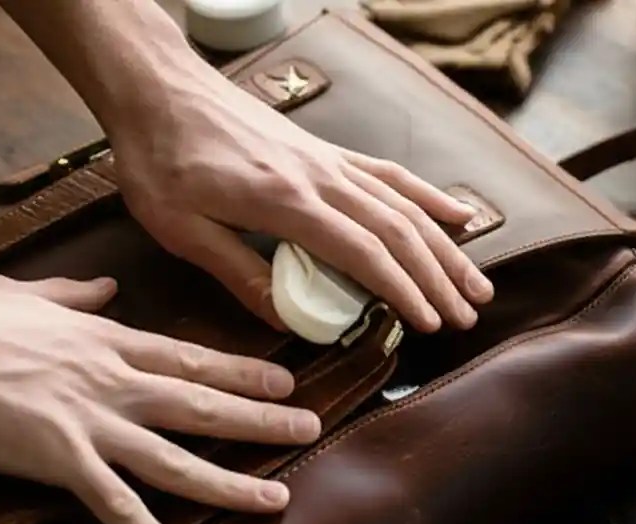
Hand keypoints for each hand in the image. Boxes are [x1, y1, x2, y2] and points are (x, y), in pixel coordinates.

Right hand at [0, 274, 321, 523]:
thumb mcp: (25, 293)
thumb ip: (73, 295)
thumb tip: (104, 289)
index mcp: (105, 339)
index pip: (189, 357)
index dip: (241, 370)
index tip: (284, 377)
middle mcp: (113, 380)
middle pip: (204, 402)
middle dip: (262, 417)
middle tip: (311, 426)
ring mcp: (93, 422)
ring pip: (180, 458)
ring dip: (233, 481)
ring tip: (278, 498)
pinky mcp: (62, 460)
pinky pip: (121, 509)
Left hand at [104, 57, 495, 333]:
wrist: (158, 87)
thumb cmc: (160, 157)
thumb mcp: (182, 229)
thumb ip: (238, 273)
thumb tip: (287, 321)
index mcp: (286, 201)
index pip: (363, 253)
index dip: (402, 291)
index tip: (429, 325)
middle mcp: (320, 177)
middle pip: (398, 230)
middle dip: (439, 277)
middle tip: (468, 316)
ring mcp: (327, 160)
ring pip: (403, 203)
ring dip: (445, 246)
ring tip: (477, 282)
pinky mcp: (324, 150)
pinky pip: (389, 175)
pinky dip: (427, 196)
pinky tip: (457, 215)